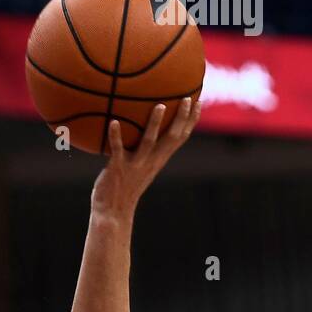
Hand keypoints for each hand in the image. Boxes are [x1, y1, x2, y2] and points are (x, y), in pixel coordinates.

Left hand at [92, 97, 201, 216]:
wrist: (113, 212)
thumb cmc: (124, 188)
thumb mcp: (140, 168)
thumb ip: (145, 152)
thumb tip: (144, 131)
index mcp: (158, 160)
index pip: (180, 138)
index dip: (191, 121)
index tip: (198, 101)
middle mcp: (151, 162)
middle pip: (171, 137)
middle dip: (181, 118)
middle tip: (186, 98)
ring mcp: (135, 165)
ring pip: (148, 142)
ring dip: (154, 123)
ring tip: (159, 105)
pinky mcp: (118, 168)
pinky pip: (117, 149)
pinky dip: (115, 135)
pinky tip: (113, 121)